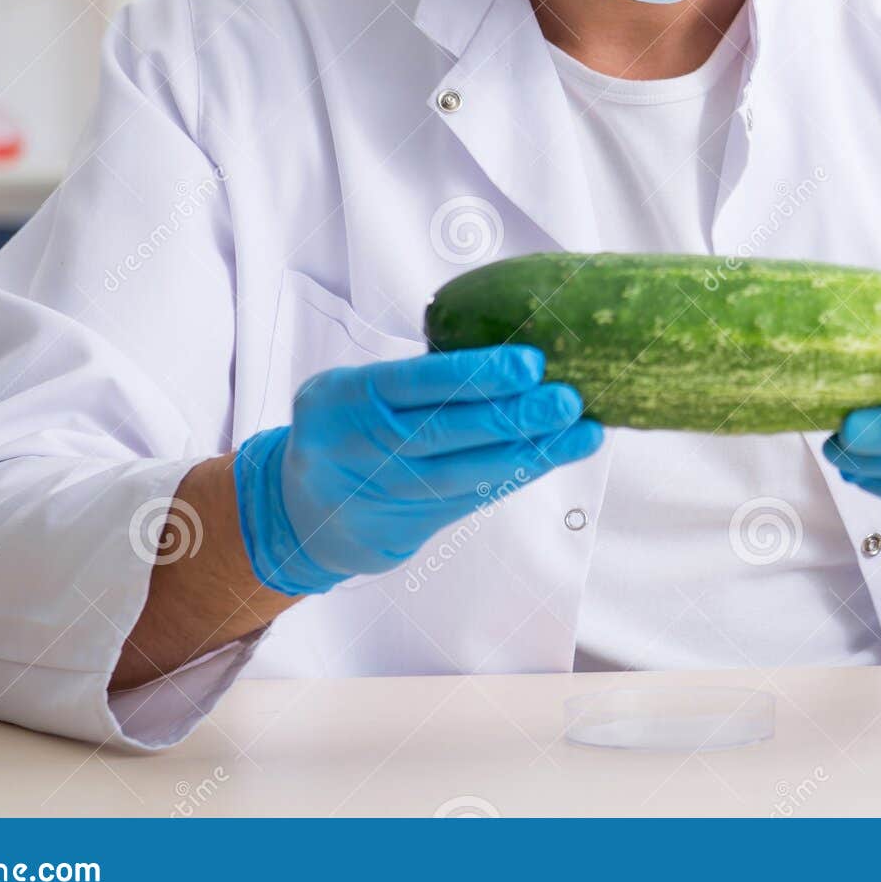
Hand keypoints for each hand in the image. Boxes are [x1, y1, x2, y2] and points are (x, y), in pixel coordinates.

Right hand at [233, 345, 602, 594]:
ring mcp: (382, 494)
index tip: (530, 364)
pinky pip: (470, 498)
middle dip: (513, 417)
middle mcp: (358, 448)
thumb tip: (507, 351)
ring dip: (530, 452)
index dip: (475, 375)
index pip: (414, 384)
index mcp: (341, 398)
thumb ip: (412, 379)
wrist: (299, 514)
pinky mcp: (405, 531)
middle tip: (567, 398)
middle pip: (445, 432)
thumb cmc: (345, 428)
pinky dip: (515, 475)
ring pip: (464, 473)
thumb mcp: (354, 389)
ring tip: (581, 432)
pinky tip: (554, 455)